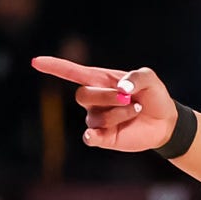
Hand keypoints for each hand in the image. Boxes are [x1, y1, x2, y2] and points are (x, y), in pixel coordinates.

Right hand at [35, 56, 180, 154]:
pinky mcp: (104, 137)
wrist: (165, 121)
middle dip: (107, 96)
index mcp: (100, 80)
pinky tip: (95, 135)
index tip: (35, 62)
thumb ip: (136, 77)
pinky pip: (90, 137)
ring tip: (135, 110)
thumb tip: (122, 89)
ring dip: (119, 112)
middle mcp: (94, 99)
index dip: (54, 67)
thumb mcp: (149, 78)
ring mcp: (98, 119)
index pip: (72, 72)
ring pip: (95, 116)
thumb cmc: (153, 95)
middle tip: (129, 97)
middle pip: (83, 95)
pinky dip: (91, 136)